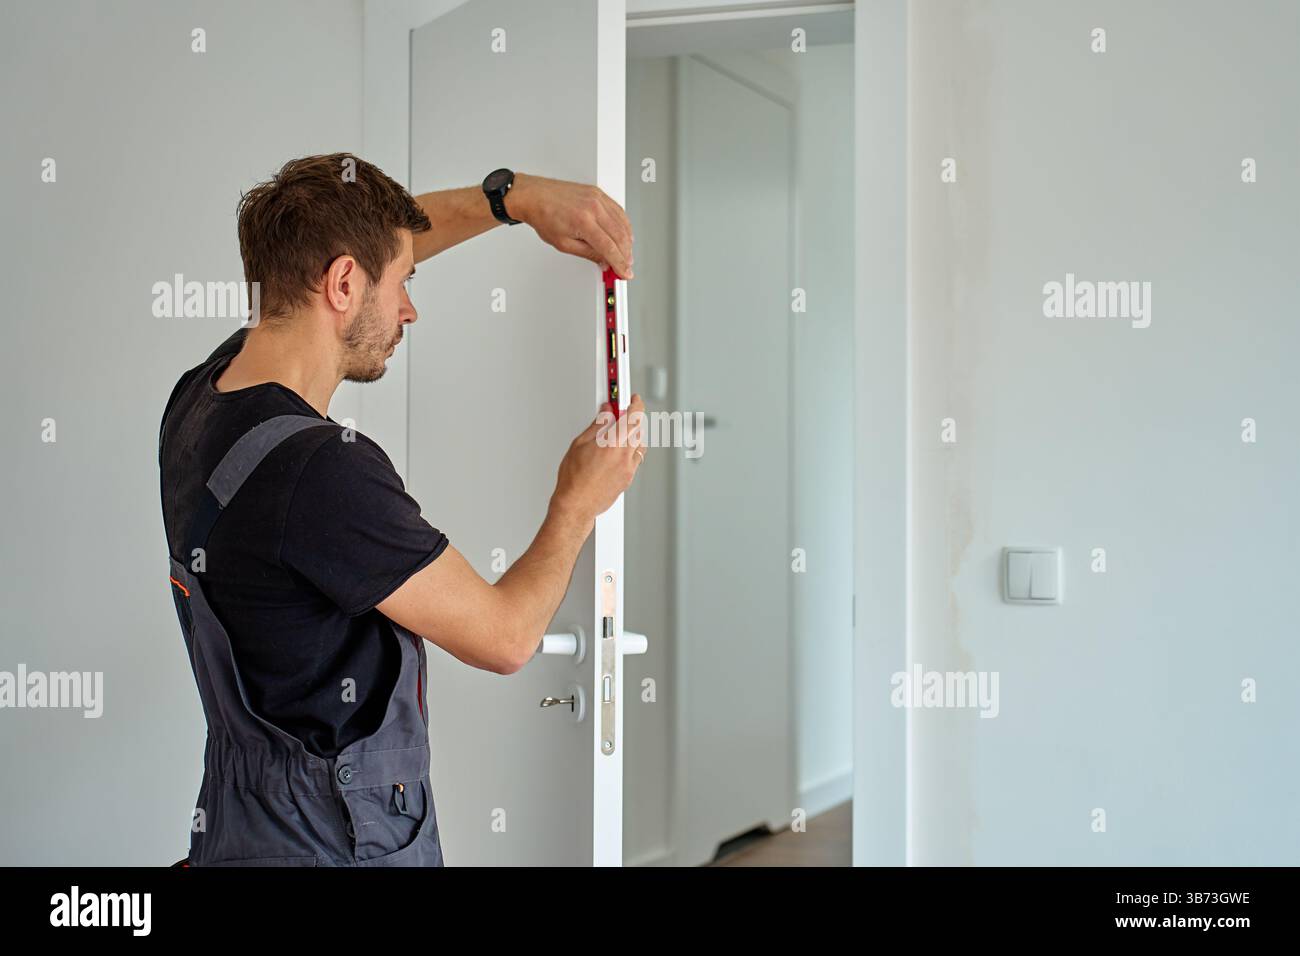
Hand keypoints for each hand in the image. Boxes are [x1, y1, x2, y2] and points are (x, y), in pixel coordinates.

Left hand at [509, 173, 633, 278]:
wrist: (534, 196)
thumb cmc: (543, 216)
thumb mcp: (564, 244)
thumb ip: (588, 254)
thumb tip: (604, 261)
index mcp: (583, 221)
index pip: (609, 248)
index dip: (620, 263)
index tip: (625, 272)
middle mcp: (593, 207)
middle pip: (620, 236)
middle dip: (626, 254)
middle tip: (626, 266)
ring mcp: (597, 198)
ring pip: (623, 223)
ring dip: (627, 241)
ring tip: (625, 254)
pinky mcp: (598, 193)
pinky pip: (619, 210)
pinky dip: (624, 225)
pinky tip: (624, 234)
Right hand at [551, 395, 646, 523]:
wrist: (576, 505)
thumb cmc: (574, 479)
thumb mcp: (579, 444)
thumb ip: (597, 425)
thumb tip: (606, 413)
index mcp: (612, 443)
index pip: (633, 416)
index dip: (636, 404)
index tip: (634, 399)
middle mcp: (624, 455)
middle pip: (638, 429)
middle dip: (631, 419)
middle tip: (619, 416)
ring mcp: (629, 468)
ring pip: (639, 444)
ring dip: (632, 435)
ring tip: (616, 436)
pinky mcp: (628, 478)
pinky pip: (636, 459)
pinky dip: (630, 451)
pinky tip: (616, 453)